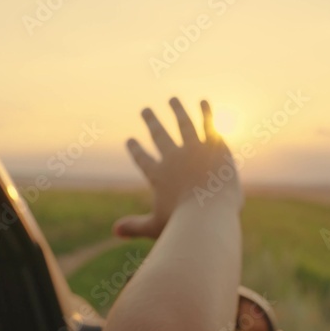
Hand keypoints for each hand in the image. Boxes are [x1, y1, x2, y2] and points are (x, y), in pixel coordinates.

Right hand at [113, 98, 243, 238]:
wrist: (209, 214)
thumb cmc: (182, 224)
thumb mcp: (155, 226)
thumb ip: (135, 226)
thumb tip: (115, 231)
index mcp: (158, 175)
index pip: (142, 159)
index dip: (135, 149)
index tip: (130, 140)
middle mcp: (173, 158)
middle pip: (159, 135)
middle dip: (151, 121)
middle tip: (145, 110)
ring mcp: (193, 150)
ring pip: (183, 124)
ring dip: (177, 110)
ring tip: (172, 99)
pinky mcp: (214, 147)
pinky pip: (209, 125)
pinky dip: (205, 112)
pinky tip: (203, 101)